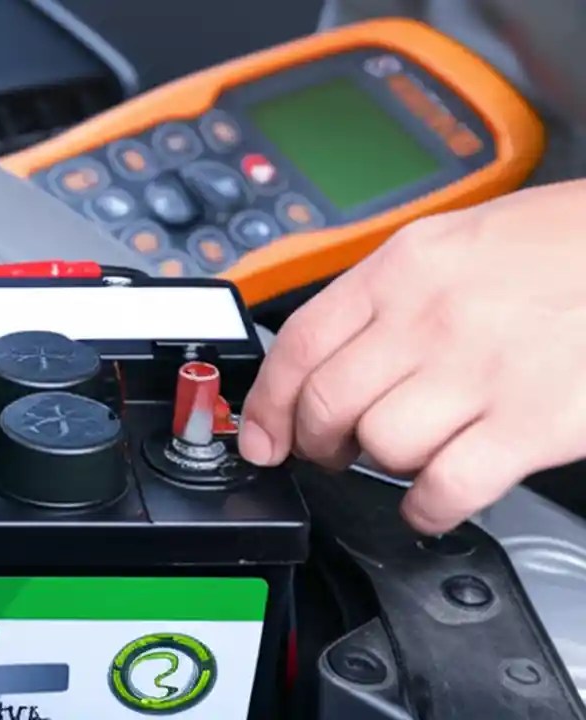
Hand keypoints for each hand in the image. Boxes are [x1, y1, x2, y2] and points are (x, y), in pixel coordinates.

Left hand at [239, 180, 585, 533]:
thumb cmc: (566, 247)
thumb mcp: (458, 240)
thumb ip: (390, 292)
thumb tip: (332, 350)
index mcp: (404, 267)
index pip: (299, 343)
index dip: (267, 403)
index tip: (260, 436)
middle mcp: (430, 317)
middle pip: (327, 402)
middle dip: (316, 442)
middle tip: (330, 451)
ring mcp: (479, 372)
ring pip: (381, 446)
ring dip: (383, 466)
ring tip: (407, 457)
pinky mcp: (530, 423)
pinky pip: (445, 486)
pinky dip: (426, 508)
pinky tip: (433, 501)